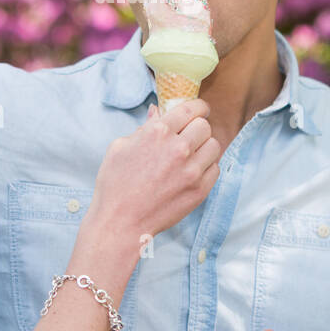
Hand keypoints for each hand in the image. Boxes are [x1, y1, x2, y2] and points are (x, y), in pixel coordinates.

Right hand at [87, 99, 220, 243]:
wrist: (121, 222)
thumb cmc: (115, 185)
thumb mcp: (120, 147)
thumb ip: (144, 127)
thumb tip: (158, 112)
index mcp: (158, 132)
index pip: (191, 108)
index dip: (197, 107)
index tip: (198, 111)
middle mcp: (178, 148)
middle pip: (205, 125)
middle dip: (197, 127)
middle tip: (190, 135)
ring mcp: (191, 170)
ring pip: (214, 145)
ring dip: (204, 147)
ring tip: (193, 154)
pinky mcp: (199, 190)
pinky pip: (215, 169)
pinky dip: (206, 167)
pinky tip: (192, 172)